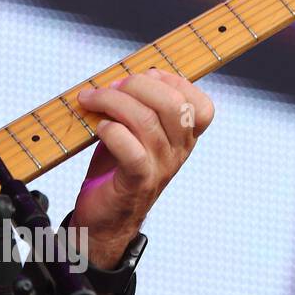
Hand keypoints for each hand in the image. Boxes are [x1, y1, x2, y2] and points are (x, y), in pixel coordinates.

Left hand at [73, 68, 213, 268]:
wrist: (103, 219)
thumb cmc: (115, 170)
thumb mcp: (131, 133)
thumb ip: (134, 107)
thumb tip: (120, 77)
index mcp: (182, 138)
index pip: (202, 106)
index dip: (175, 82)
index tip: (144, 75)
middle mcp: (177, 152)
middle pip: (174, 106)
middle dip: (138, 85)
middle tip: (110, 86)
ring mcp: (160, 168)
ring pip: (148, 122)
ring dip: (113, 102)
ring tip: (91, 99)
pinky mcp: (137, 182)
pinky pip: (132, 151)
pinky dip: (112, 131)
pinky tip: (99, 128)